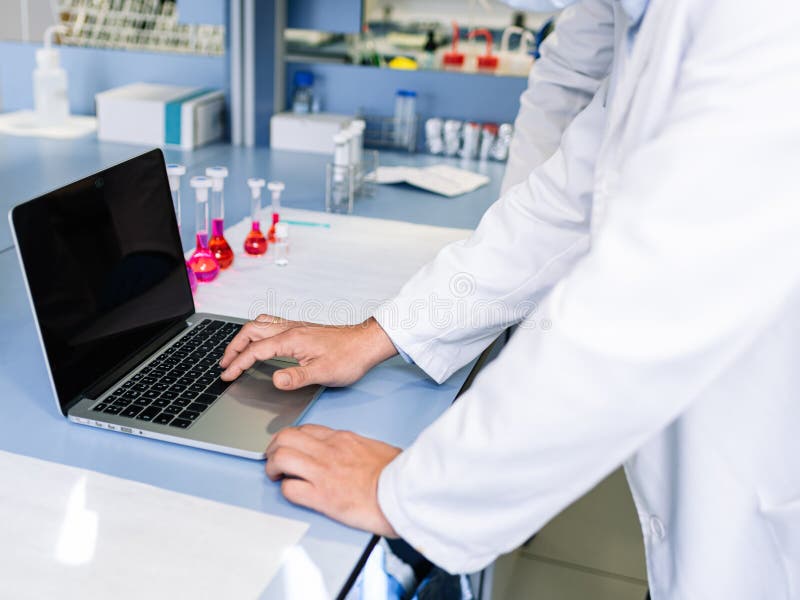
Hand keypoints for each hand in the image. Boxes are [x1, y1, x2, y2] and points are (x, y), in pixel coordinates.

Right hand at [219, 315, 396, 389]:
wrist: (366, 343)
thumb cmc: (349, 357)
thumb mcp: (324, 372)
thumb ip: (297, 377)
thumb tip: (276, 380)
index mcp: (291, 340)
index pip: (255, 351)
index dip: (238, 364)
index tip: (227, 376)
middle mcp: (290, 329)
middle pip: (251, 331)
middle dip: (233, 347)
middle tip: (224, 363)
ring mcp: (295, 327)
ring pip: (259, 324)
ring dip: (243, 336)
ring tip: (235, 351)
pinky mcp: (301, 328)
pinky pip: (270, 324)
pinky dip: (256, 331)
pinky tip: (259, 341)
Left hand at [265, 424, 400, 536]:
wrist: (404, 492)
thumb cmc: (397, 474)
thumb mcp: (374, 448)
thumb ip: (356, 448)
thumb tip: (349, 455)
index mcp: (342, 439)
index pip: (306, 429)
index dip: (291, 438)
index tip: (290, 448)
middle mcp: (328, 451)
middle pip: (286, 437)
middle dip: (273, 448)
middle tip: (274, 460)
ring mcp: (323, 472)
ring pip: (280, 457)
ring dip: (272, 467)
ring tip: (276, 476)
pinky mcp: (321, 496)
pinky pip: (289, 488)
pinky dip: (286, 490)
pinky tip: (292, 492)